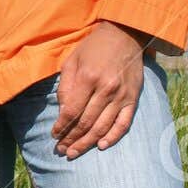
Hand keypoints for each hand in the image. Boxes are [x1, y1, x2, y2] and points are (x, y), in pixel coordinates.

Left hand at [51, 21, 149, 158]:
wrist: (125, 35)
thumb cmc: (93, 48)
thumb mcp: (72, 60)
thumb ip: (66, 86)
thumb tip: (63, 111)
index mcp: (88, 78)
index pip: (72, 111)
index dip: (61, 127)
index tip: (54, 136)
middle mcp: (106, 89)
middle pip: (86, 123)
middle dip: (71, 139)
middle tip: (61, 151)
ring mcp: (122, 95)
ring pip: (103, 127)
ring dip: (87, 143)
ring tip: (74, 152)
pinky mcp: (134, 98)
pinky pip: (124, 123)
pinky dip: (113, 137)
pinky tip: (101, 146)